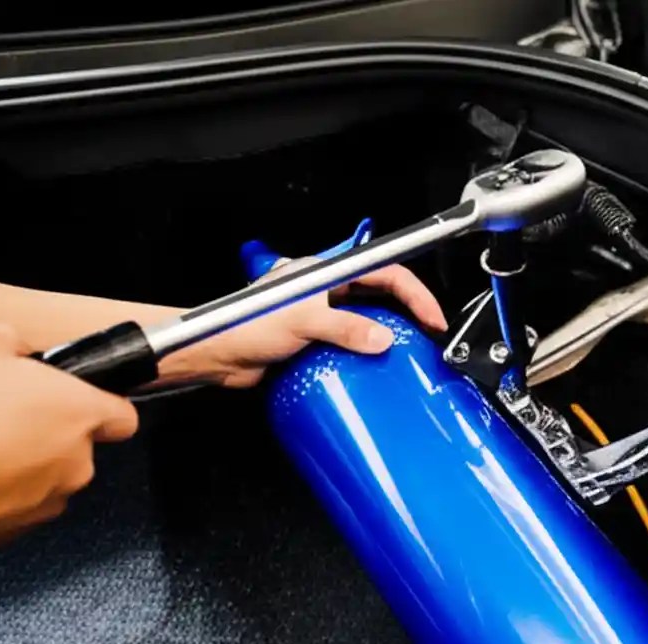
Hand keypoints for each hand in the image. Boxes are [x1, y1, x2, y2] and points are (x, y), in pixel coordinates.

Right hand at [0, 324, 138, 565]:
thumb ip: (11, 341)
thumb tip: (16, 352)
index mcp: (80, 414)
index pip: (122, 415)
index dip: (99, 402)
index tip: (68, 395)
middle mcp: (74, 466)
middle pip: (75, 446)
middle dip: (41, 429)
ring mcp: (42, 507)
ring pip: (39, 478)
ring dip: (11, 462)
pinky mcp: (6, 539)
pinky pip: (5, 507)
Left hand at [163, 261, 447, 388]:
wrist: (216, 354)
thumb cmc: (244, 325)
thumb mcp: (302, 321)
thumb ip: (345, 328)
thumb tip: (382, 338)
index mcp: (325, 271)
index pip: (383, 271)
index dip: (413, 292)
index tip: (431, 316)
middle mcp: (326, 289)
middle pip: (380, 293)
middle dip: (408, 311)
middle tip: (428, 335)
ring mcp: (321, 314)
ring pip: (367, 319)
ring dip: (388, 334)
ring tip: (407, 353)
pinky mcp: (314, 338)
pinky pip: (350, 342)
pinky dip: (366, 353)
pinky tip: (373, 369)